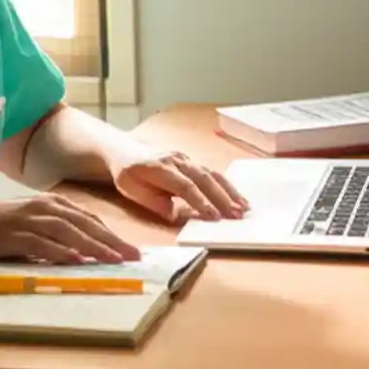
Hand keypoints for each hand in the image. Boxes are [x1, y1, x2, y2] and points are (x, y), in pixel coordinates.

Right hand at [0, 195, 140, 264]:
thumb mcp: (25, 226)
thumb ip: (49, 235)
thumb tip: (76, 254)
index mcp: (47, 203)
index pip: (87, 218)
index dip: (110, 233)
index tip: (129, 248)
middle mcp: (42, 207)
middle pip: (85, 223)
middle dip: (112, 241)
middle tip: (133, 257)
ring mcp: (28, 219)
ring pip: (70, 233)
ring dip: (95, 247)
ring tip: (115, 261)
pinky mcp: (13, 235)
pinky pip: (44, 245)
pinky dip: (63, 254)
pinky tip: (79, 263)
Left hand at [110, 149, 249, 223]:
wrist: (125, 150)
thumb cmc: (129, 174)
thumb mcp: (133, 191)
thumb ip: (154, 202)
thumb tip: (176, 215)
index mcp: (160, 167)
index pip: (185, 186)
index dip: (200, 201)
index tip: (213, 217)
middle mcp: (177, 159)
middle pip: (203, 178)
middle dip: (222, 197)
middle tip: (236, 215)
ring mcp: (186, 158)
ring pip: (212, 173)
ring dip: (229, 191)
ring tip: (243, 207)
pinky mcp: (192, 160)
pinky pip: (212, 172)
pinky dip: (227, 185)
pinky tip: (238, 197)